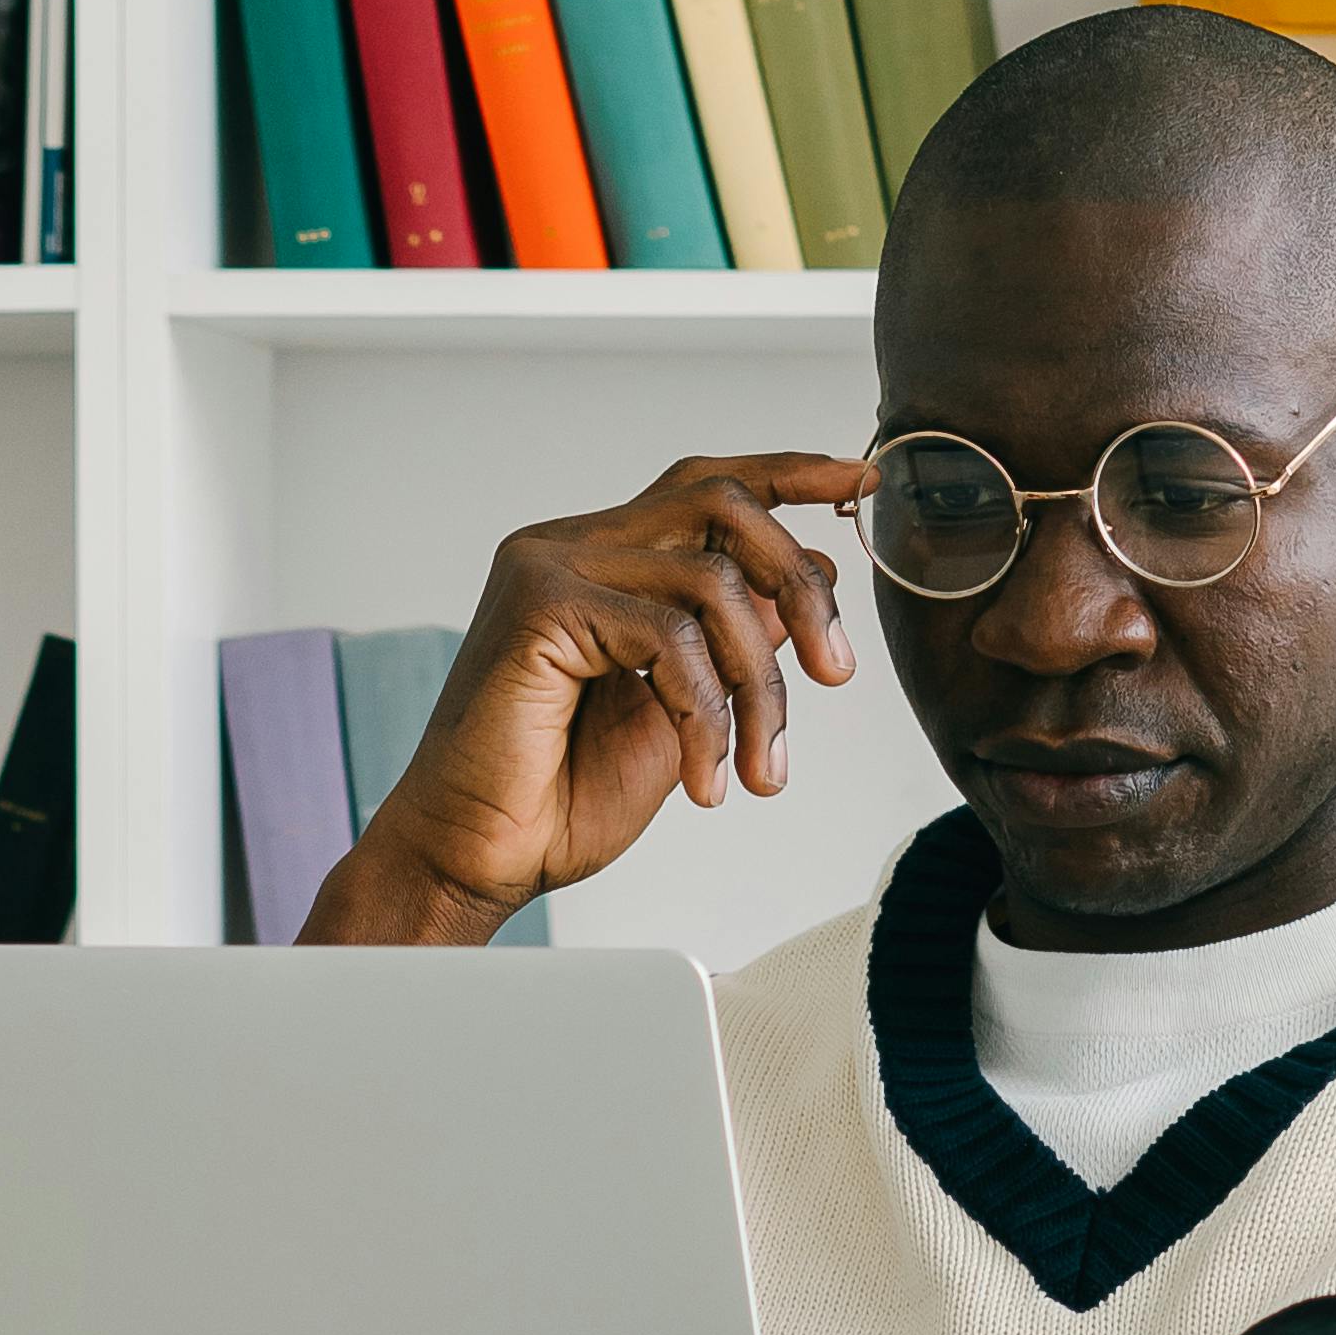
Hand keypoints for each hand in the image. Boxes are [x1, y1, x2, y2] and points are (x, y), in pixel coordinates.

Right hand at [300, 457, 861, 940]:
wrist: (473, 859)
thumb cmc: (559, 799)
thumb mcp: (682, 714)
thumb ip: (731, 646)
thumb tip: (806, 592)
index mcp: (602, 560)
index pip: (706, 488)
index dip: (790, 475)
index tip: (862, 482)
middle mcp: (572, 546)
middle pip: (721, 504)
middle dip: (800, 582)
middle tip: (837, 675)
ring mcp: (551, 566)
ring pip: (711, 582)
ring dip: (760, 688)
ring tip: (758, 770)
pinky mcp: (541, 604)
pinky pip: (669, 637)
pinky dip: (705, 716)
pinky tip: (703, 783)